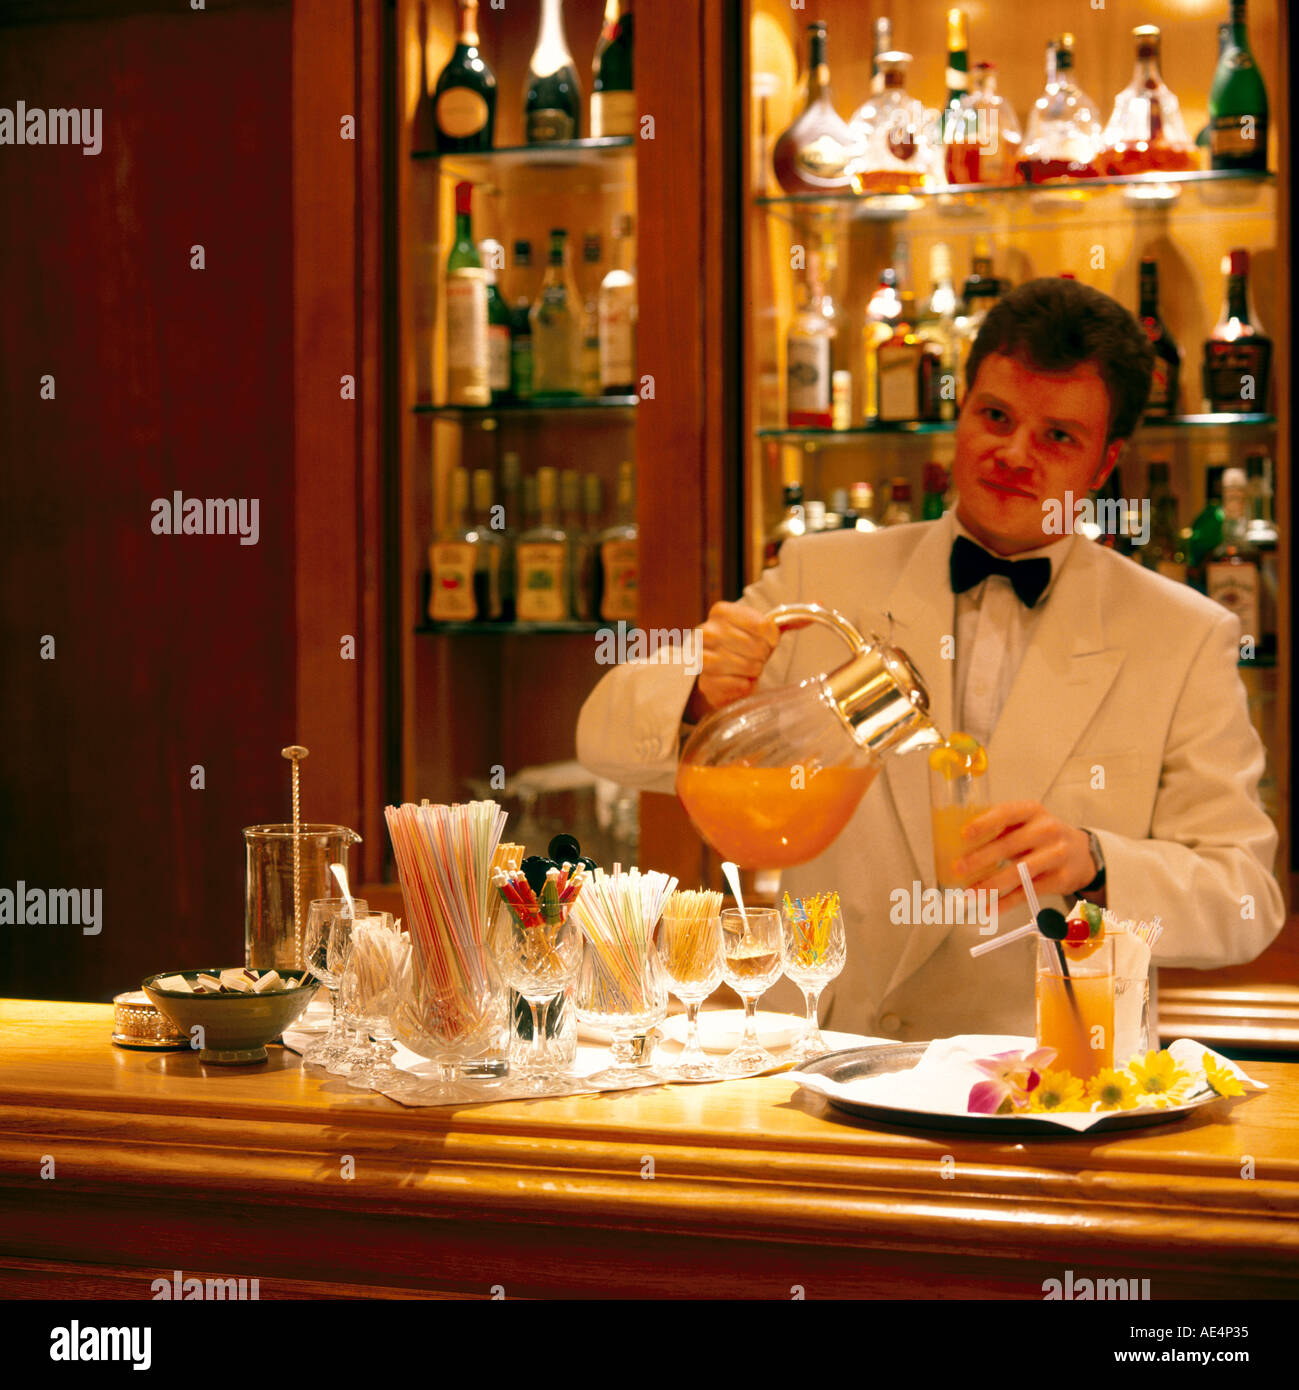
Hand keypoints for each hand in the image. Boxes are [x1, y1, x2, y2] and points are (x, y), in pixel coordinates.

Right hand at [686, 601, 783, 719]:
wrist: (724, 674)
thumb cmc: (745, 648)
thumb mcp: (765, 629)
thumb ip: (790, 617)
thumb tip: (820, 603)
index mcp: (720, 611)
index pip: (762, 625)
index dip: (772, 637)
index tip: (768, 641)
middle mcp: (706, 631)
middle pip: (756, 646)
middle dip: (762, 655)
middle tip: (756, 657)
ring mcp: (703, 658)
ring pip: (748, 666)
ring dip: (755, 671)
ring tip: (748, 668)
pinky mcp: (705, 683)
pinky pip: (740, 685)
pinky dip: (747, 686)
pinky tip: (741, 681)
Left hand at [953, 800, 1095, 911]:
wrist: (1081, 854)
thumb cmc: (1042, 836)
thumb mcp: (1026, 822)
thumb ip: (1001, 828)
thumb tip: (960, 845)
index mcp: (1033, 811)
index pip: (1007, 813)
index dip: (985, 824)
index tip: (964, 835)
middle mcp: (1047, 830)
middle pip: (1010, 845)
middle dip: (980, 859)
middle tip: (958, 869)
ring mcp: (1056, 855)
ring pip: (1019, 872)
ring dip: (990, 885)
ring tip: (970, 893)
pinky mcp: (1060, 879)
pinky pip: (1028, 892)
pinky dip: (1006, 902)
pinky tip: (989, 908)